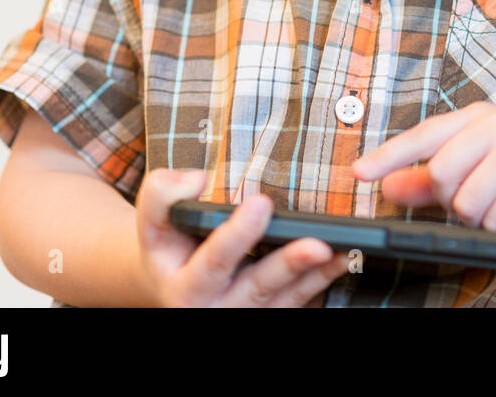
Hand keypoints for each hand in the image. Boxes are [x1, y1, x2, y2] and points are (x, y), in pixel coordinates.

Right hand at [135, 168, 351, 306]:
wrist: (173, 284)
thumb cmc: (170, 244)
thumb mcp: (153, 219)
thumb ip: (163, 193)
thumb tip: (197, 179)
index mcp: (184, 287)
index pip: (212, 262)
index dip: (237, 235)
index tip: (261, 203)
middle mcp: (216, 309)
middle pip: (258, 287)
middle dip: (289, 265)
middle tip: (317, 244)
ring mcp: (246, 316)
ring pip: (286, 299)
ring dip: (316, 275)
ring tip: (341, 252)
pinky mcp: (268, 314)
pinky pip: (299, 303)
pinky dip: (321, 282)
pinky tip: (340, 261)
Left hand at [350, 101, 495, 230]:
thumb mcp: (478, 159)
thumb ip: (428, 177)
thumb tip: (388, 187)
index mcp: (476, 117)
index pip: (424, 135)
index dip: (389, 156)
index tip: (359, 172)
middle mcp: (495, 127)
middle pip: (441, 175)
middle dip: (451, 198)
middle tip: (476, 194)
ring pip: (466, 203)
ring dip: (478, 216)